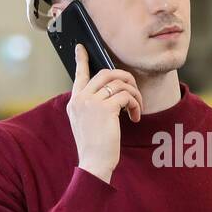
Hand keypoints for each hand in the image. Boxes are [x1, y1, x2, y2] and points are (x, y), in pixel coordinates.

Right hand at [67, 43, 143, 182]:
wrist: (94, 164)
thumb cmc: (94, 148)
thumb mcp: (87, 124)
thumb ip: (93, 107)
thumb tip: (113, 94)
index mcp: (74, 102)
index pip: (78, 75)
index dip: (81, 59)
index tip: (81, 47)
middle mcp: (80, 99)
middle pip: (105, 73)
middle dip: (124, 77)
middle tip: (133, 90)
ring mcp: (91, 102)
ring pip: (119, 83)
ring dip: (133, 94)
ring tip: (136, 108)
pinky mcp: (106, 108)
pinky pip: (127, 96)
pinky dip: (135, 104)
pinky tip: (135, 116)